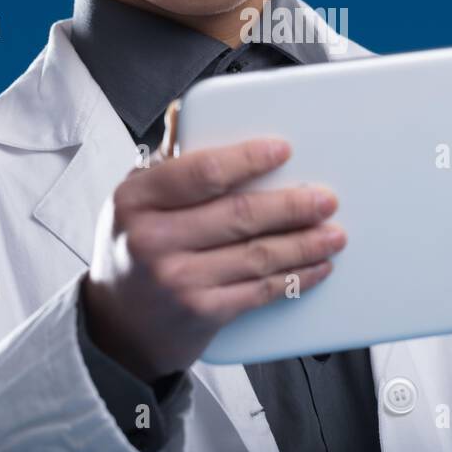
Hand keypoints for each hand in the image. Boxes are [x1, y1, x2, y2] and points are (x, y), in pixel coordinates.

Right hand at [83, 128, 344, 383]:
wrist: (117, 327)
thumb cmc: (132, 251)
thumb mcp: (134, 202)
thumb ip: (170, 167)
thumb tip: (205, 124)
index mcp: (137, 198)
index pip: (203, 171)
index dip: (249, 159)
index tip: (283, 150)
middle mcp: (153, 238)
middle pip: (240, 213)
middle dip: (292, 205)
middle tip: (325, 198)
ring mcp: (177, 279)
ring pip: (258, 254)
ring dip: (304, 243)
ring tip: (333, 233)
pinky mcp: (201, 312)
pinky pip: (260, 290)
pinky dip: (295, 277)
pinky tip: (316, 266)